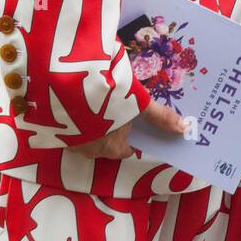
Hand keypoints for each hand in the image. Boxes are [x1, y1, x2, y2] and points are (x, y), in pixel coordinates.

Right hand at [73, 99, 190, 159]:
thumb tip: (186, 128)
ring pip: (85, 135)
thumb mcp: (138, 104)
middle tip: (113, 107)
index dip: (130, 136)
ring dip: (90, 121)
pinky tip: (76, 98)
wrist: (67, 89)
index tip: (131, 122)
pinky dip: (73, 115)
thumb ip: (160, 116)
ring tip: (94, 99)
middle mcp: (90, 151)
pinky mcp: (55, 129)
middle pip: (105, 143)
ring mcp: (70, 141)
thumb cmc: (109, 100)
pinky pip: (67, 126)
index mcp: (112, 149)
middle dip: (110, 128)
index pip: (126, 149)